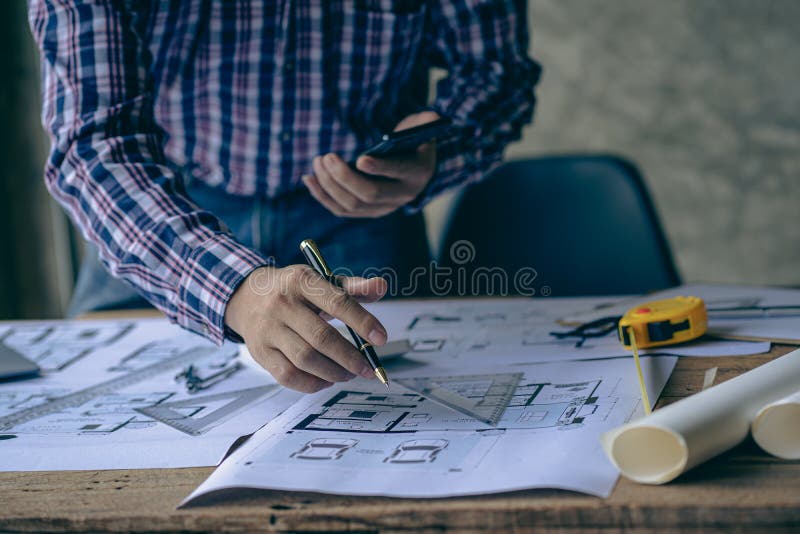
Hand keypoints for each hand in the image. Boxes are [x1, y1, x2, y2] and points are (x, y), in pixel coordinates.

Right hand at [225, 265, 388, 392]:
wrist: (247, 297)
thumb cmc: (294, 291)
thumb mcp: (320, 281)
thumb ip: (352, 287)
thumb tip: (381, 286)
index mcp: (301, 281)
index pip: (337, 302)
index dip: (362, 322)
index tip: (381, 338)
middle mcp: (282, 304)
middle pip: (321, 337)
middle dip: (350, 357)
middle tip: (368, 368)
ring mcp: (268, 329)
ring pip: (306, 359)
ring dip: (334, 372)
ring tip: (350, 374)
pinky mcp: (260, 352)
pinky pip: (288, 375)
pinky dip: (312, 384)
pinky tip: (326, 380)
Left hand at [303, 110, 439, 217]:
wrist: (413, 167)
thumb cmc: (413, 139)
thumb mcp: (423, 127)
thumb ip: (426, 121)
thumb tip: (429, 117)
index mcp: (418, 172)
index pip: (398, 171)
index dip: (379, 168)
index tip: (359, 159)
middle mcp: (403, 195)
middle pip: (370, 193)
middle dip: (344, 176)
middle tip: (326, 157)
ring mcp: (384, 208)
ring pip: (352, 204)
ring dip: (329, 184)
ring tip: (318, 162)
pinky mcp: (367, 212)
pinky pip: (341, 209)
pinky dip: (322, 195)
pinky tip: (309, 178)